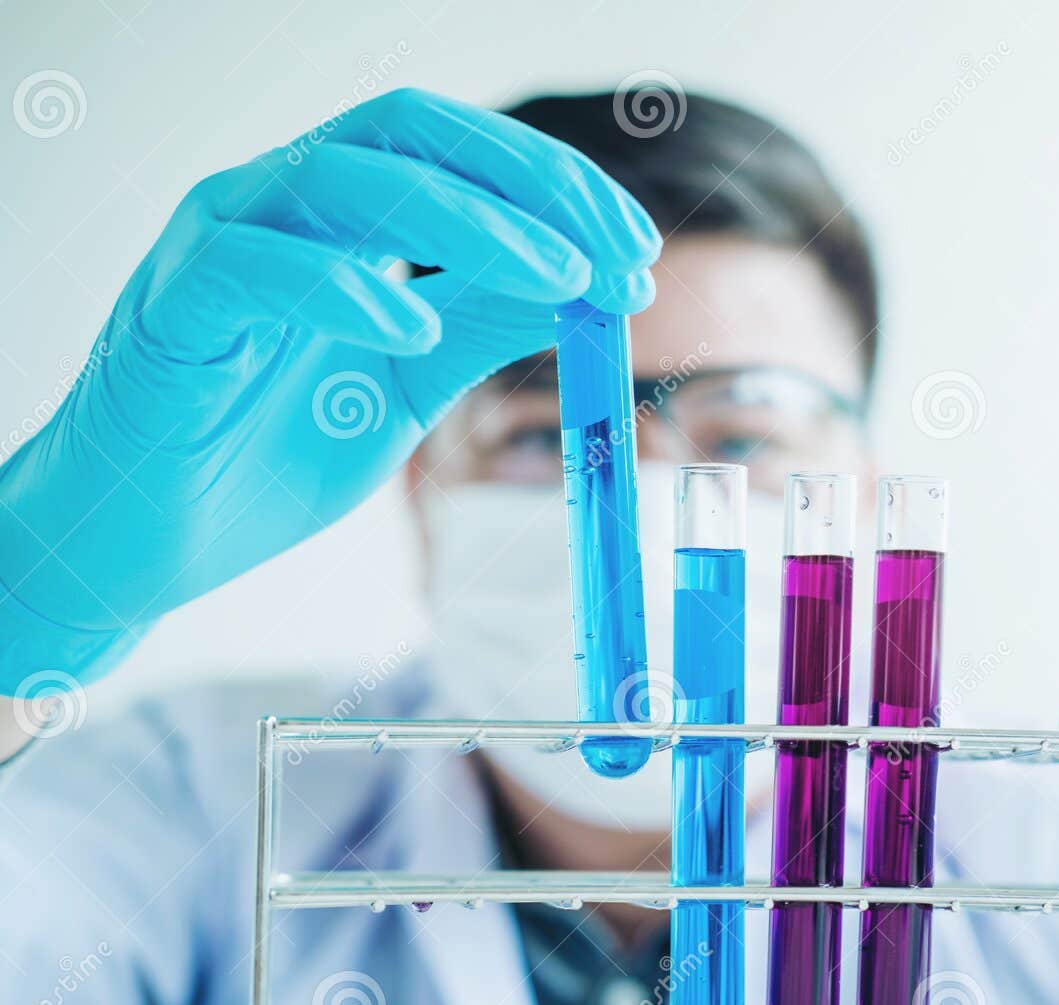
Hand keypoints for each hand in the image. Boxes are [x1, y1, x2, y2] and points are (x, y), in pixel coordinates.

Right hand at [0, 88, 659, 689]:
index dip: (557, 189)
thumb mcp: (407, 388)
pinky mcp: (172, 305)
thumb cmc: (264, 453)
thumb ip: (480, 327)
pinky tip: (412, 330)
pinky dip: (340, 290)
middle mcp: (281, 206)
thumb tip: (584, 287)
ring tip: (557, 280)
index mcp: (342, 219)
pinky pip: (253, 267)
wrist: (150, 542)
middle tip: (616, 255)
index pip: (459, 156)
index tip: (638, 253)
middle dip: (532, 187)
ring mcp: (220, 244)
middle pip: (413, 137)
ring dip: (469, 225)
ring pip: (346, 181)